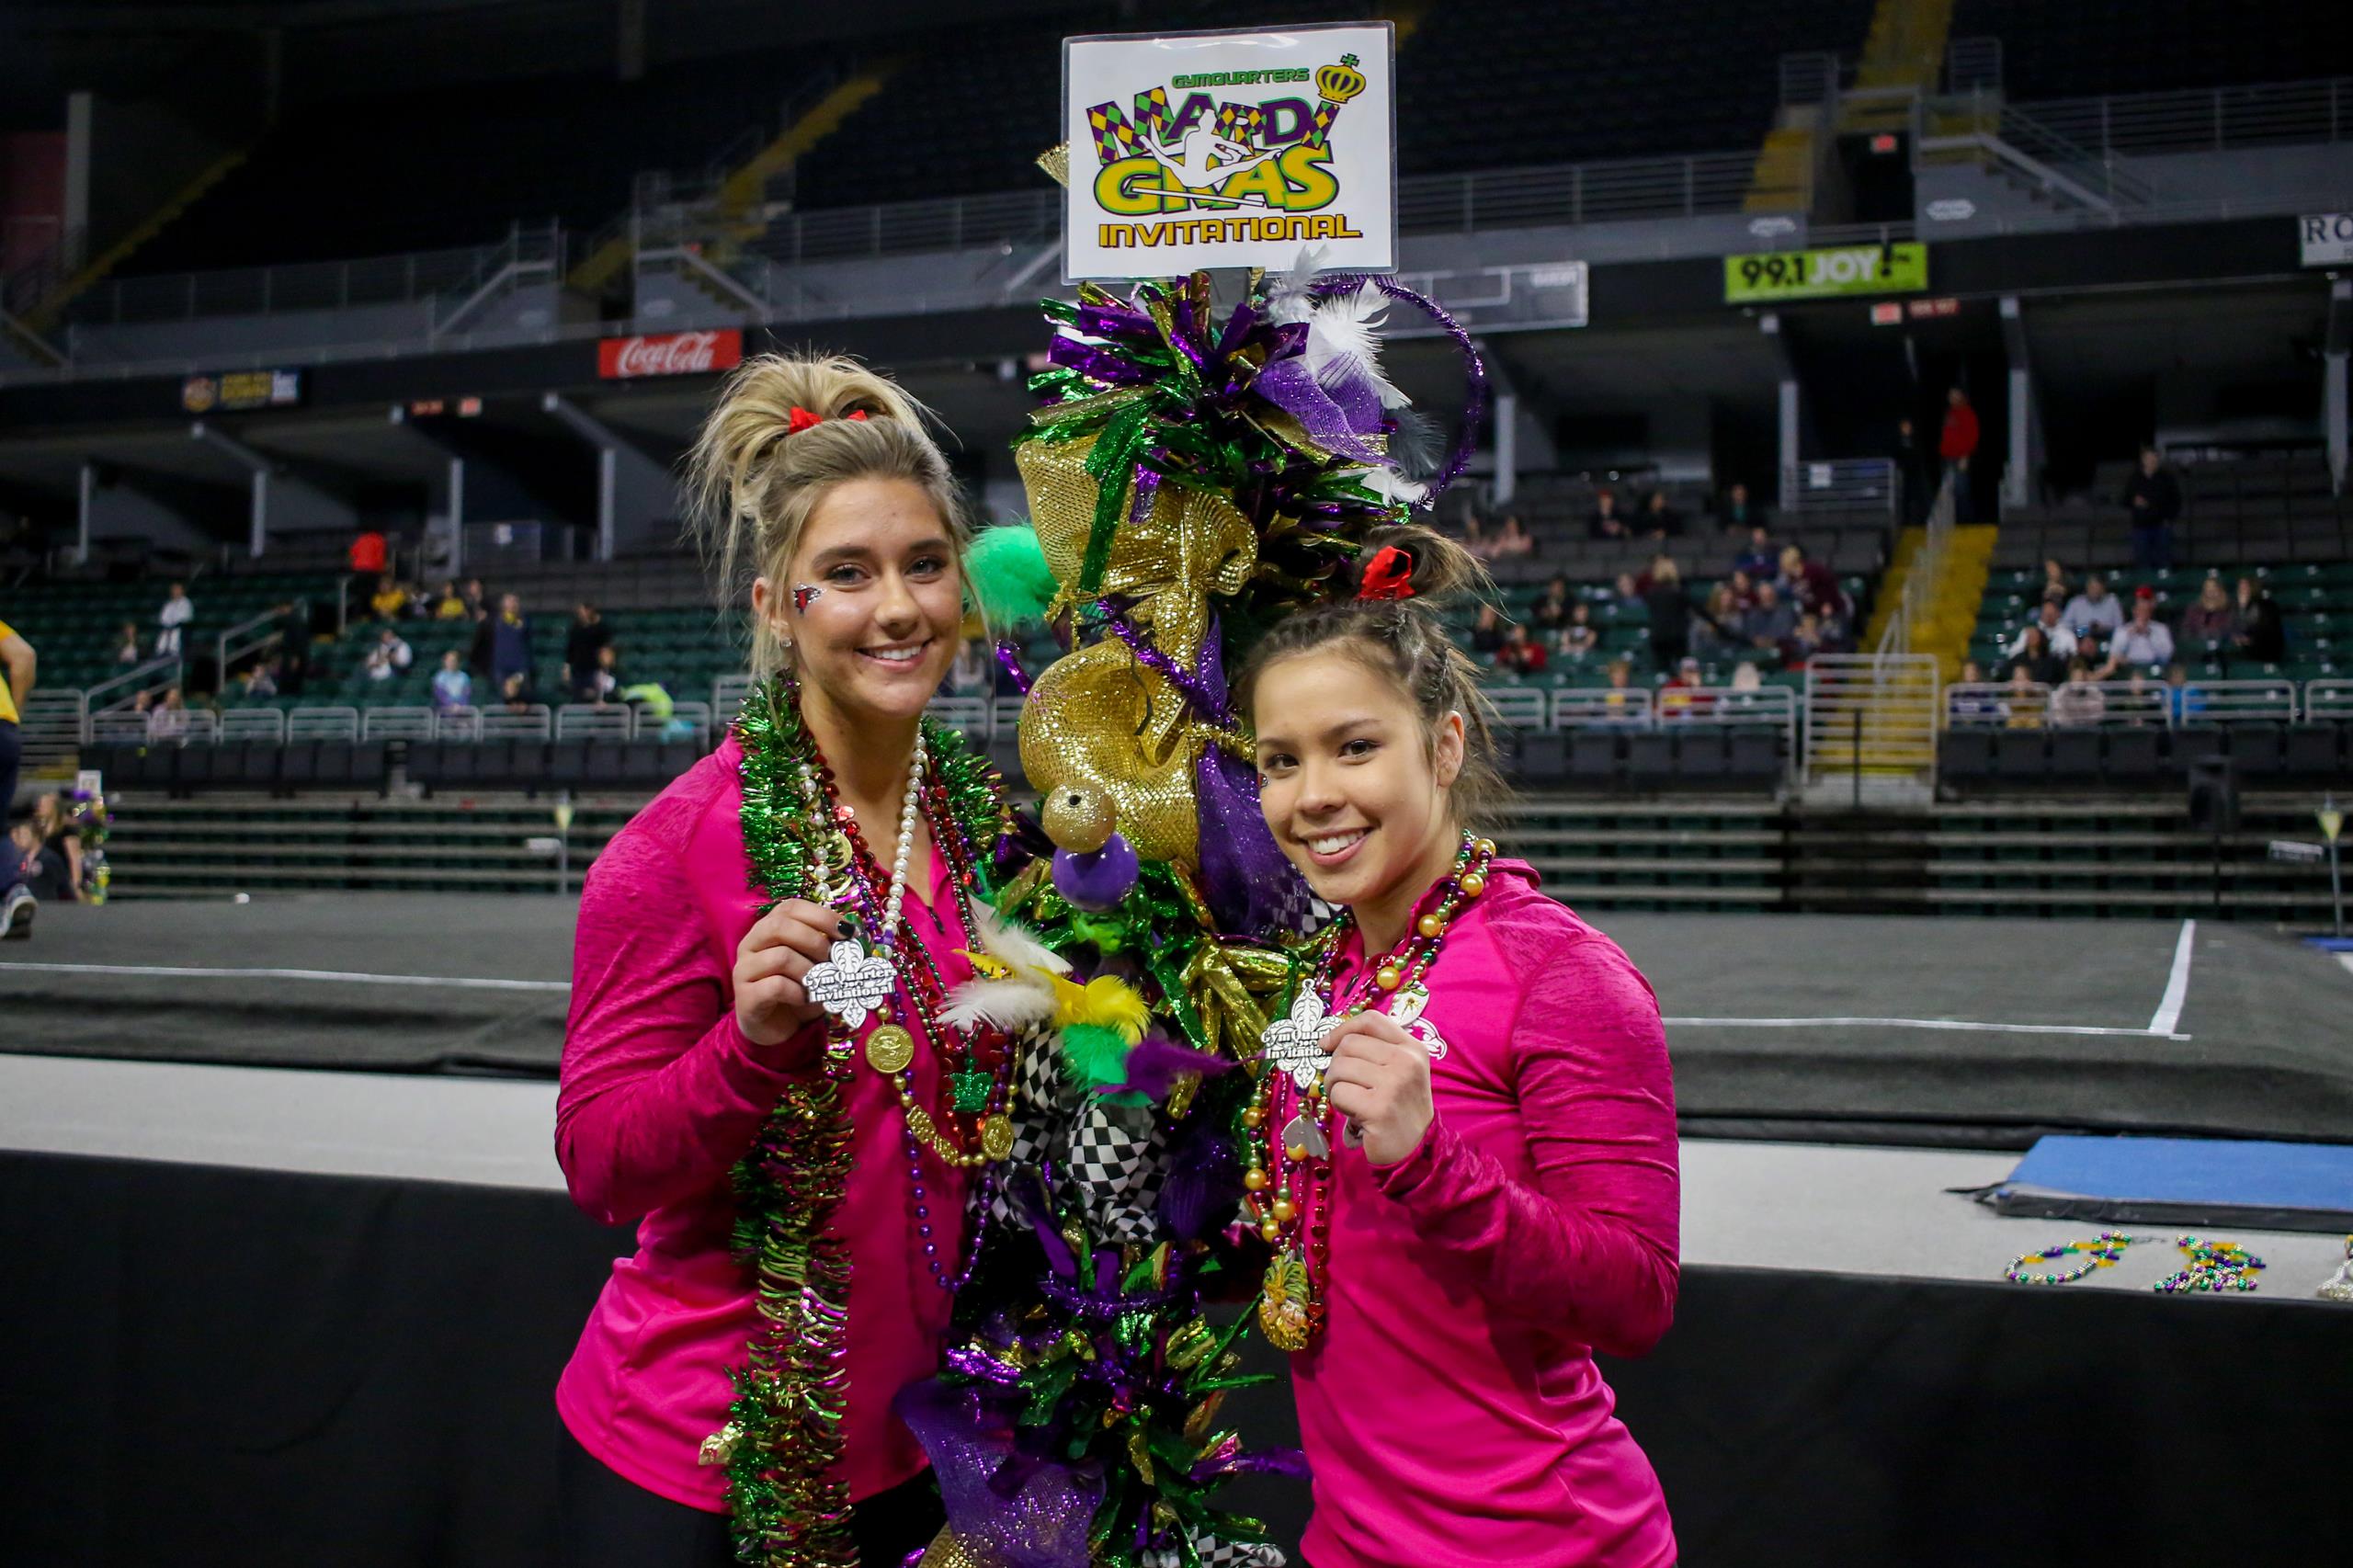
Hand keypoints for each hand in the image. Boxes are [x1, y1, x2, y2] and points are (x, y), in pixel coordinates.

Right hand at [732, 898, 849, 1048]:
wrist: (775, 1027)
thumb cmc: (797, 990)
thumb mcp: (815, 965)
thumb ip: (827, 947)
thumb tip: (853, 935)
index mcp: (767, 929)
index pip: (790, 907)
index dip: (821, 916)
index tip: (847, 932)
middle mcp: (750, 944)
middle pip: (779, 927)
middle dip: (815, 941)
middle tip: (832, 960)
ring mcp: (744, 970)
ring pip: (780, 957)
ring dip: (809, 971)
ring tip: (819, 983)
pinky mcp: (745, 996)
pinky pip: (775, 986)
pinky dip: (797, 992)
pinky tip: (804, 999)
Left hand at [1320, 1013, 1433, 1166]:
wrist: (1413, 1148)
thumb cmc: (1397, 1107)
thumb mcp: (1397, 1071)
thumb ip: (1375, 1050)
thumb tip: (1329, 1040)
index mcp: (1412, 1048)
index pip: (1372, 1020)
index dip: (1343, 1028)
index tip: (1327, 1044)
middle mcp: (1407, 1062)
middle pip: (1349, 1044)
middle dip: (1336, 1065)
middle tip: (1344, 1085)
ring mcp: (1395, 1084)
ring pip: (1339, 1068)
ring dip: (1335, 1086)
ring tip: (1350, 1100)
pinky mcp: (1379, 1108)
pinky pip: (1339, 1093)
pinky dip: (1339, 1104)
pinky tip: (1354, 1114)